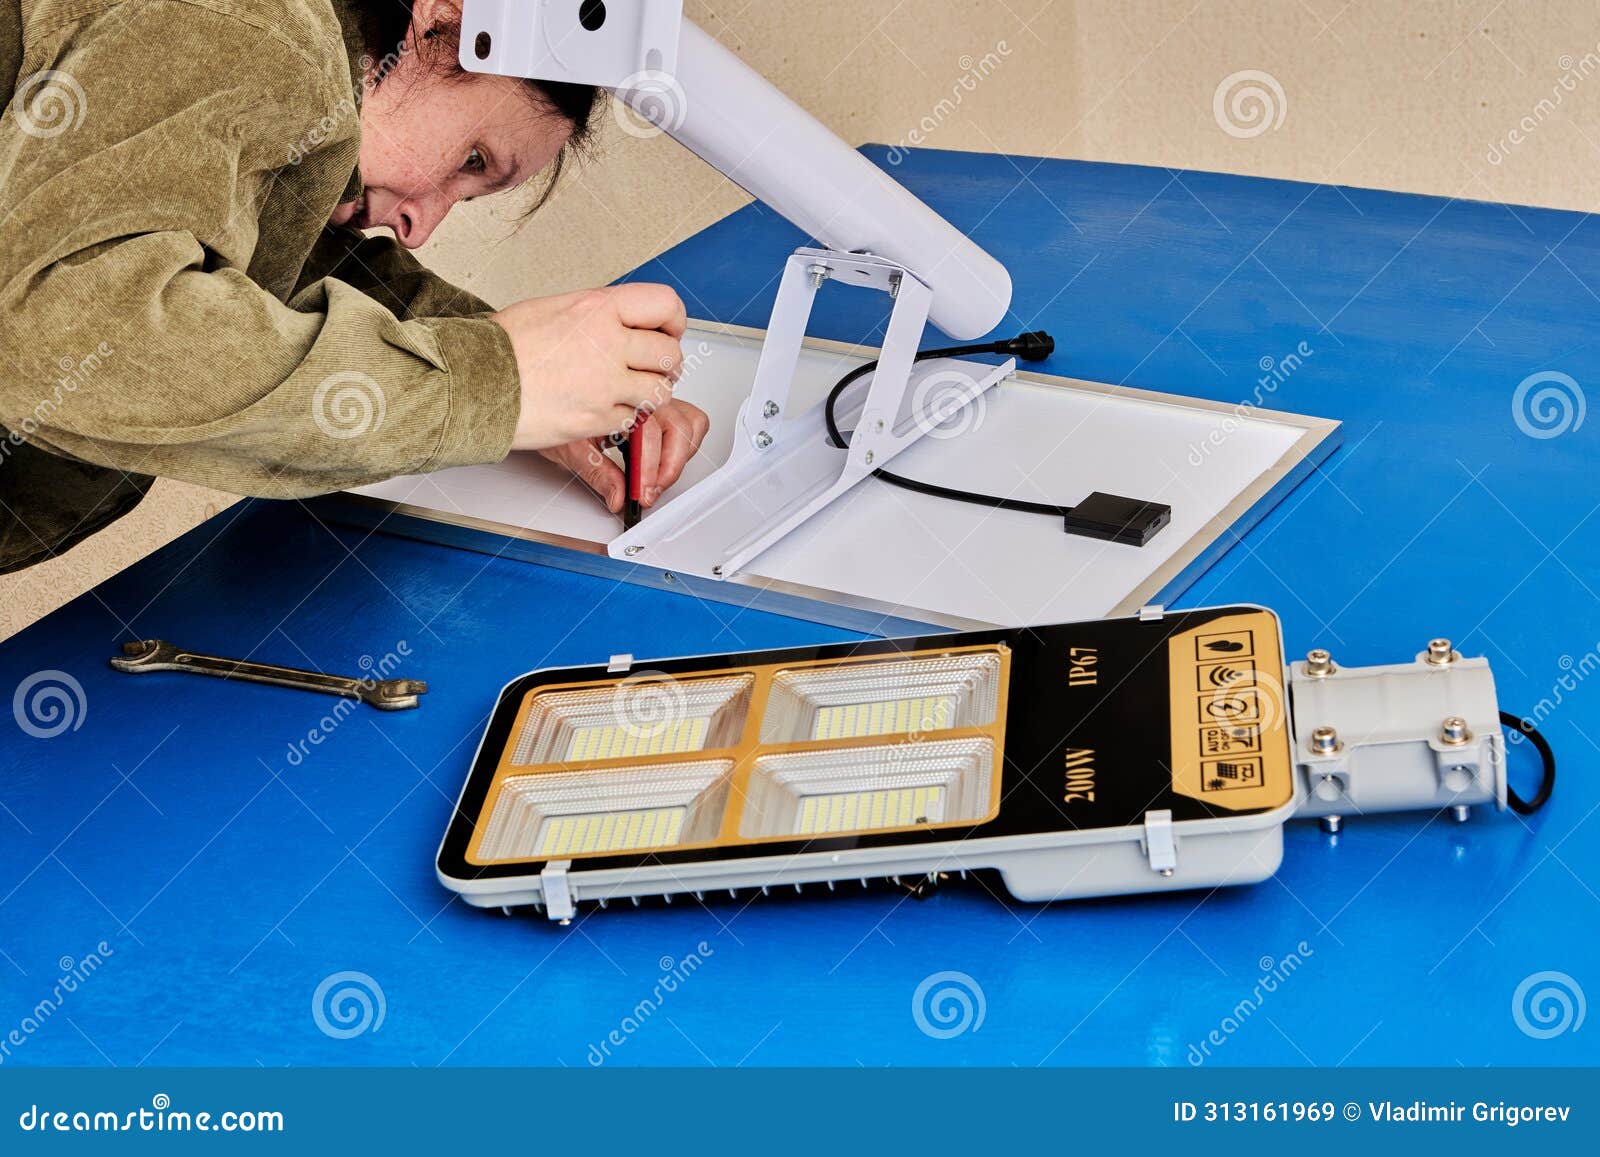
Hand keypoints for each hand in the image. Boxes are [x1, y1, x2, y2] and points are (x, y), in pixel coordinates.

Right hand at [490, 283, 687, 449]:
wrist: (472, 381)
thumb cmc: (500, 347)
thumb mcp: (554, 308)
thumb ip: (596, 314)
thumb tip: (620, 319)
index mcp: (598, 307)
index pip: (665, 304)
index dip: (673, 322)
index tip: (668, 332)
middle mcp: (607, 342)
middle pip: (669, 353)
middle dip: (665, 365)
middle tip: (653, 369)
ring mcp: (605, 383)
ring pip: (659, 391)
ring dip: (649, 394)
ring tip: (630, 393)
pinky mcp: (596, 417)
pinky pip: (632, 419)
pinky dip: (624, 418)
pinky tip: (604, 410)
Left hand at [538, 399, 710, 513]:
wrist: (535, 388)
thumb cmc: (548, 408)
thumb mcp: (567, 445)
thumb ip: (597, 472)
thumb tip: (617, 496)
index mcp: (619, 397)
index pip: (649, 435)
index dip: (649, 470)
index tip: (642, 493)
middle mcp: (641, 394)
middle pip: (677, 428)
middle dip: (668, 466)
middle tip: (651, 489)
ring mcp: (654, 397)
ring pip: (690, 421)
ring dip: (681, 452)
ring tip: (661, 475)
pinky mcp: (662, 404)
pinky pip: (691, 416)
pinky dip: (688, 437)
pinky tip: (666, 455)